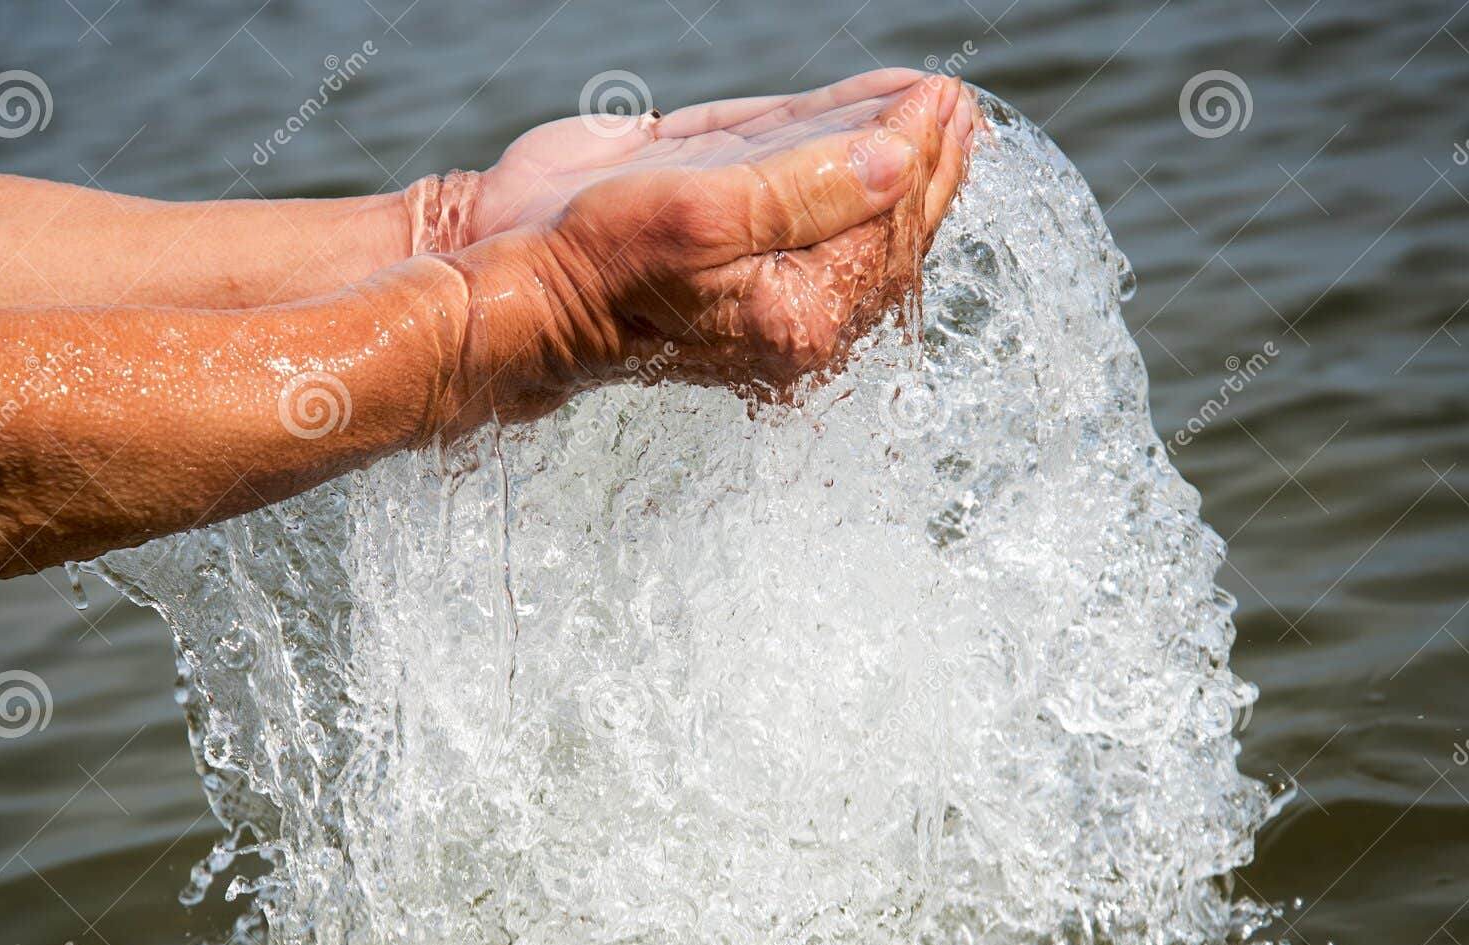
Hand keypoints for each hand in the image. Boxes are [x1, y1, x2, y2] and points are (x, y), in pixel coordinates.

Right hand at [430, 71, 976, 428]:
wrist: (510, 279)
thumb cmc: (593, 261)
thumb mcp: (706, 215)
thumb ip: (812, 188)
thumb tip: (904, 157)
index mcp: (798, 321)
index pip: (887, 233)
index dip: (921, 159)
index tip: (945, 99)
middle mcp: (792, 311)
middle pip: (883, 229)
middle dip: (923, 159)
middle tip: (959, 103)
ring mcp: (762, 277)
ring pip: (848, 208)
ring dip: (890, 152)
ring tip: (935, 107)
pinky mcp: (727, 240)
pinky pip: (798, 196)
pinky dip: (832, 152)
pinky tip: (865, 117)